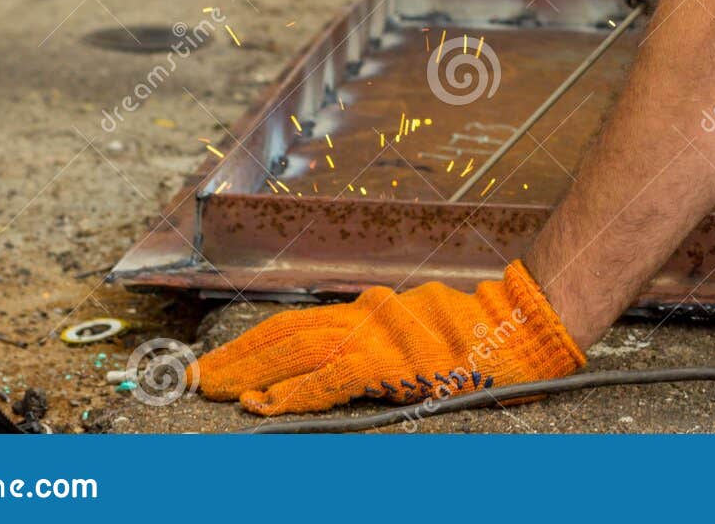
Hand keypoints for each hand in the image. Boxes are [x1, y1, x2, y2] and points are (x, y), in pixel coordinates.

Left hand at [195, 260, 583, 414]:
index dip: (253, 344)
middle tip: (195, 377)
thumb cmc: (480, 337)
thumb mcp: (420, 330)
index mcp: (371, 310)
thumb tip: (335, 360)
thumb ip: (378, 340)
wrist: (520, 331)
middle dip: (235, 356)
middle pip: (284, 333)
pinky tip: (263, 403)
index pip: (297, 325)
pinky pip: (327, 379)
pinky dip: (291, 391)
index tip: (219, 362)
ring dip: (248, 371)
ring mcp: (376, 336)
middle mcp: (367, 316)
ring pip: (294, 349)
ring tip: (211, 388)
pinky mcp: (388, 362)